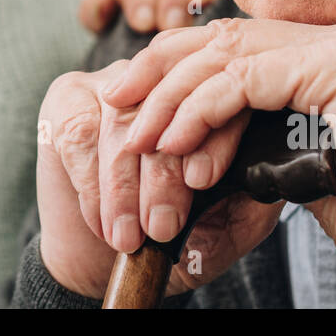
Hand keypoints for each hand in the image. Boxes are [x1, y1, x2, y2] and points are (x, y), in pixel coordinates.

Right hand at [35, 59, 277, 298]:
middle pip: (169, 106)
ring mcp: (118, 80)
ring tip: (129, 235)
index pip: (224, 91)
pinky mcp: (69, 94)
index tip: (203, 182)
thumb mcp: (228, 223)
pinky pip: (79, 130)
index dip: (213, 134)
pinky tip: (101, 219)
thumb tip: (266, 169)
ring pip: (122, 122)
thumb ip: (251, 194)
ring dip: (123, 186)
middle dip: (163, 174)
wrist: (108, 259)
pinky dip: (90, 182)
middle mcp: (167, 76)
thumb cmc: (177, 237)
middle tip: (162, 226)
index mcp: (216, 94)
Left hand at [108, 19, 335, 303]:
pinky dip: (203, 110)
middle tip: (115, 101)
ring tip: (141, 139)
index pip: (234, 39)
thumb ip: (249, 119)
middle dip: (160, 69)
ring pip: (230, 55)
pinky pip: (247, 80)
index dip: (174, 61)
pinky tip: (176, 143)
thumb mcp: (286, 152)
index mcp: (328, 48)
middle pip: (225, 36)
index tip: (127, 93)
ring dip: (174, 98)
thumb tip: (179, 113)